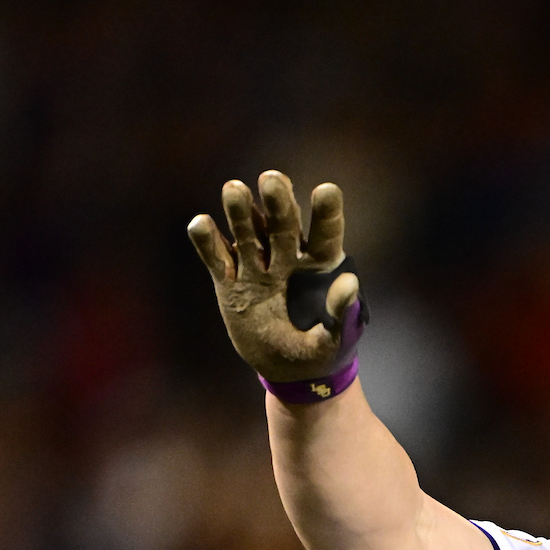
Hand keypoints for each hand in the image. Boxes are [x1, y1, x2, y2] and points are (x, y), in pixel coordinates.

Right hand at [187, 170, 363, 386]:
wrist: (288, 371)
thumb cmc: (322, 354)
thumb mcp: (336, 342)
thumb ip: (341, 315)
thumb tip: (349, 283)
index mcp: (320, 267)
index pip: (325, 234)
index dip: (326, 213)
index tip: (326, 190)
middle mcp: (288, 258)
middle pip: (282, 224)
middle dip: (278, 203)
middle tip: (271, 179)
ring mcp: (257, 267)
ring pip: (248, 233)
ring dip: (241, 212)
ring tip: (234, 189)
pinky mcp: (231, 282)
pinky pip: (216, 258)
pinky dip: (207, 241)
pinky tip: (200, 224)